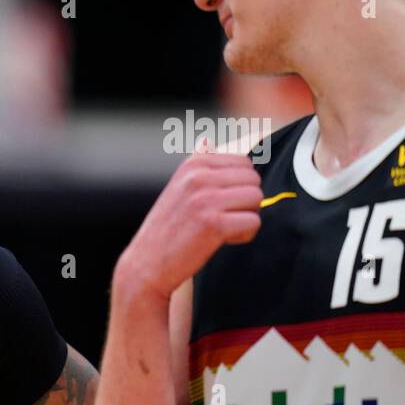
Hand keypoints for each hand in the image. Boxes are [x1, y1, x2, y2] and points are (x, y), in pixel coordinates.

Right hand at [117, 138, 262, 301]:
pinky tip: (221, 241)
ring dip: (245, 218)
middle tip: (220, 218)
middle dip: (244, 202)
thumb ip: (196, 164)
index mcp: (193, 164)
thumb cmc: (167, 227)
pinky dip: (244, 235)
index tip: (216, 203)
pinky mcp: (214, 224)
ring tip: (221, 229)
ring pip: (257, 199)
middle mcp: (199, 177)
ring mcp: (206, 199)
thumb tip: (206, 140)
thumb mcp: (177, 188)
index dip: (237, 187)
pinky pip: (253, 223)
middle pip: (254, 181)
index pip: (244, 163)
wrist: (147, 263)